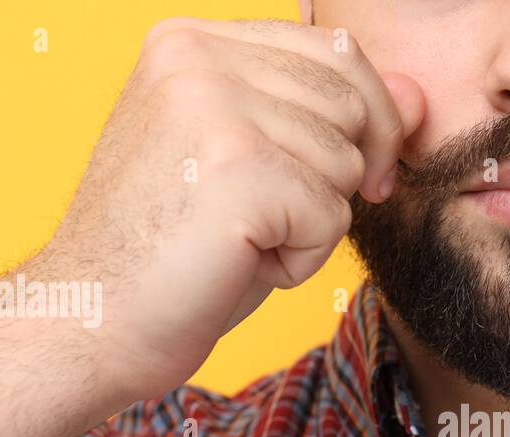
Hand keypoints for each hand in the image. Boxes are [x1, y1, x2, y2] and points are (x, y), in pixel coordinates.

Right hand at [32, 17, 424, 399]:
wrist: (88, 321)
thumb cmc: (171, 251)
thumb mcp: (253, 165)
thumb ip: (328, 118)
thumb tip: (420, 96)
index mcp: (190, 42)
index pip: (335, 52)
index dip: (365, 122)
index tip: (350, 176)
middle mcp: (197, 57)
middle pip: (352, 103)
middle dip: (338, 177)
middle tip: (271, 221)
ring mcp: (213, 107)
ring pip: (347, 162)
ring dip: (312, 222)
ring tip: (240, 241)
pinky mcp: (236, 168)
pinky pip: (332, 216)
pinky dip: (301, 260)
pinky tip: (238, 263)